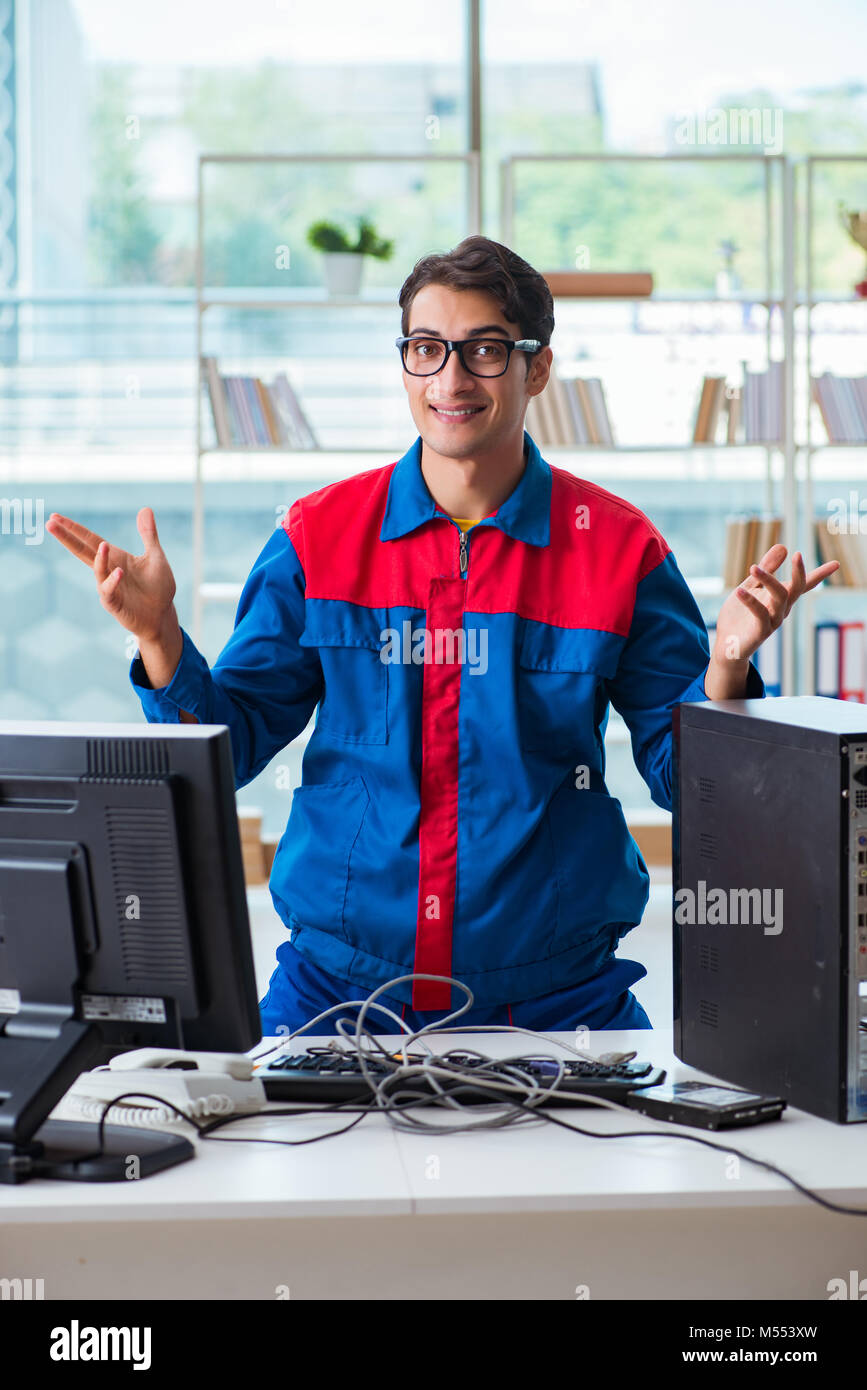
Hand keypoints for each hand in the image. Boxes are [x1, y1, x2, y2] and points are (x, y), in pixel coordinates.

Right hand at [45, 507, 177, 642]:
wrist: (162, 615)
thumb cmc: (158, 586)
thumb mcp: (155, 556)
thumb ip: (148, 534)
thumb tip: (145, 508)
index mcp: (114, 557)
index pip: (89, 540)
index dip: (73, 528)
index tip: (54, 516)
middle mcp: (107, 571)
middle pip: (83, 552)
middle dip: (67, 538)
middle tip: (49, 523)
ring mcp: (109, 588)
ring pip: (98, 571)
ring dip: (100, 559)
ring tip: (104, 546)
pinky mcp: (115, 604)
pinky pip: (110, 592)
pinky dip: (113, 582)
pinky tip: (119, 572)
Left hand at [714, 543, 839, 665]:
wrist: (726, 644)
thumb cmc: (739, 614)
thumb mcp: (751, 586)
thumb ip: (766, 569)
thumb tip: (783, 546)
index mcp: (782, 598)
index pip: (804, 584)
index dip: (820, 574)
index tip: (836, 564)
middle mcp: (782, 609)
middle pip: (796, 589)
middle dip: (799, 573)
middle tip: (798, 555)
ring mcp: (774, 621)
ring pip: (780, 598)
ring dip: (768, 580)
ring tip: (753, 567)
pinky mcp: (761, 633)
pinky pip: (760, 614)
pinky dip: (750, 601)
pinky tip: (740, 591)